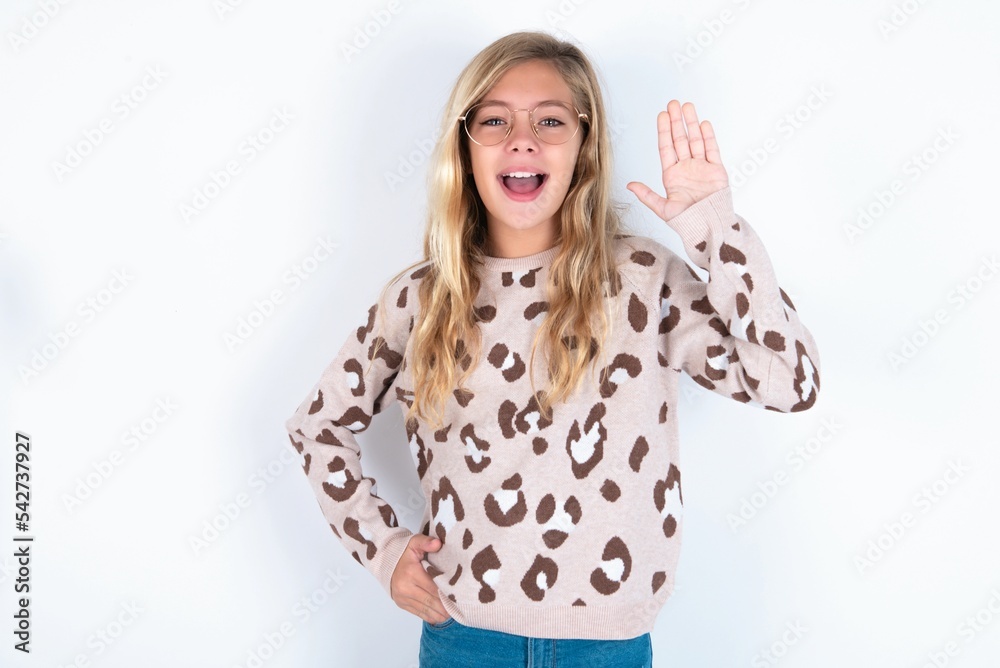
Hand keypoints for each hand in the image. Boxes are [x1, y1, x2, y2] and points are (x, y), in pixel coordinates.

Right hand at [390, 534, 450, 624]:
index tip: (459, 598)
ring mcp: (402, 598)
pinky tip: (440, 616)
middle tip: (459, 609)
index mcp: (411, 573)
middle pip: (430, 601)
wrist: (384, 561)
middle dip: (445, 607)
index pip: (433, 587)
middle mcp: (406, 588)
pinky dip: (430, 616)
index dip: (447, 594)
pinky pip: (418, 613)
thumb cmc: (402, 552)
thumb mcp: (414, 542)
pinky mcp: (401, 604)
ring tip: (452, 615)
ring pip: (425, 610)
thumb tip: (438, 543)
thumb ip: (426, 542)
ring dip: (439, 615)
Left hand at [627, 100, 729, 224]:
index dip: (664, 131)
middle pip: (680, 139)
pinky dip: (709, 136)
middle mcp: (686, 168)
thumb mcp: (663, 208)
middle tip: (673, 103)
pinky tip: (703, 123)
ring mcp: (702, 167)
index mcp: (672, 175)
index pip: (666, 148)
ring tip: (687, 106)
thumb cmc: (687, 221)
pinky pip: (712, 149)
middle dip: (676, 121)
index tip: (662, 115)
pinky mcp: (717, 170)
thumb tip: (629, 185)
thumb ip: (646, 195)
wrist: (709, 227)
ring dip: (692, 123)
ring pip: (696, 140)